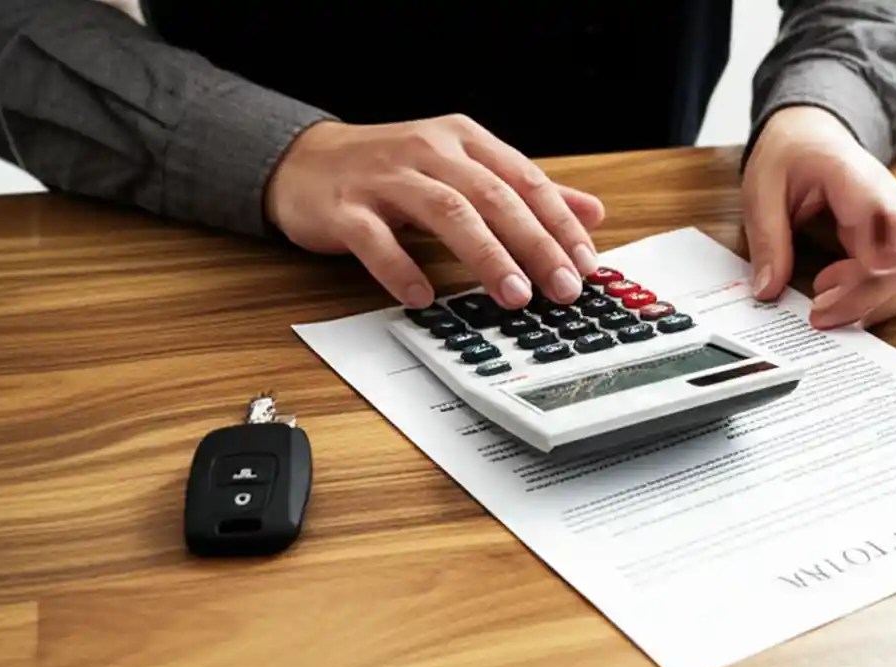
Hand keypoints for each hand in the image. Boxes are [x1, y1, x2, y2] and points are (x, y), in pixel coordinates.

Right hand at [265, 115, 605, 308]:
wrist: (304, 160)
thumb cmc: (392, 170)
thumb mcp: (462, 169)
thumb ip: (525, 191)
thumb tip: (592, 212)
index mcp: (463, 140)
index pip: (525, 180)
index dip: (560, 223)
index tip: (587, 264)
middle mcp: (428, 151)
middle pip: (493, 196)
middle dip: (534, 244)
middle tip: (563, 287)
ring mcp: (385, 178)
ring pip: (446, 212)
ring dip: (485, 255)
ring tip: (513, 295)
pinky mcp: (344, 208)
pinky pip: (376, 239)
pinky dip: (401, 268)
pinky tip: (423, 297)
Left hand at [743, 106, 895, 327]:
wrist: (809, 132)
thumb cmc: (789, 155)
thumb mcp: (761, 190)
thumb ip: (767, 240)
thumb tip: (768, 290)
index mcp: (856, 180)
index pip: (887, 232)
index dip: (867, 275)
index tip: (821, 292)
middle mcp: (890, 199)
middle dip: (871, 299)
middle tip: (820, 312)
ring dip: (883, 299)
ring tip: (830, 301)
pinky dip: (891, 292)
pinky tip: (852, 291)